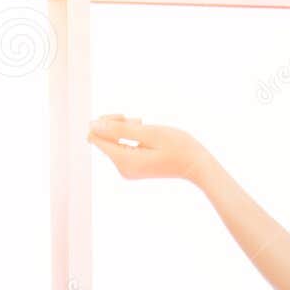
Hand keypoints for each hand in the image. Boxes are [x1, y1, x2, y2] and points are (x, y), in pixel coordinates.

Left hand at [88, 117, 211, 182]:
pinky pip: (120, 149)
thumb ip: (119, 129)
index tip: (125, 118)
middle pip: (102, 139)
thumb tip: (92, 125)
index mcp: (124, 160)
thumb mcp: (149, 133)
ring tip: (145, 127)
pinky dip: (130, 139)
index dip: (104, 122)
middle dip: (116, 125)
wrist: (198, 166)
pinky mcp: (133, 169)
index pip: (94, 136)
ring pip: (111, 143)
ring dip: (125, 130)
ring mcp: (127, 170)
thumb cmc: (179, 147)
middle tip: (139, 121)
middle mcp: (122, 168)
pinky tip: (146, 136)